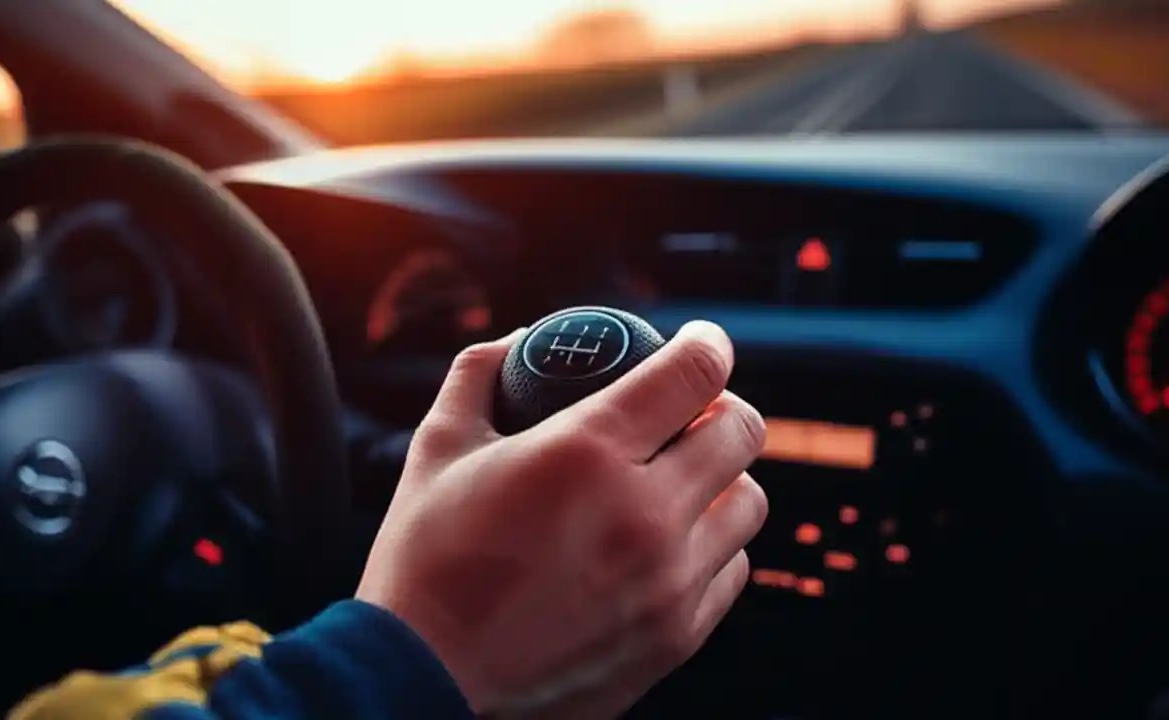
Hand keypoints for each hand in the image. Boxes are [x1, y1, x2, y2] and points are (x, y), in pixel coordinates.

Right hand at [356, 321, 766, 717]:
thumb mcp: (437, 448)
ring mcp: (668, 582)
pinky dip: (712, 546)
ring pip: (748, 502)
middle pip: (741, 431)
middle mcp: (644, 514)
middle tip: (690, 414)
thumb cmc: (424, 561)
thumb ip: (480, 375)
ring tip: (684, 482)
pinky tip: (670, 545)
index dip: (707, 344)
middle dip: (721, 407)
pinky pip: (732, 569)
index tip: (701, 343)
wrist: (419, 681)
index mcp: (586, 453)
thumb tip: (518, 340)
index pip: (693, 373)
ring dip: (723, 479)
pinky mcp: (676, 637)